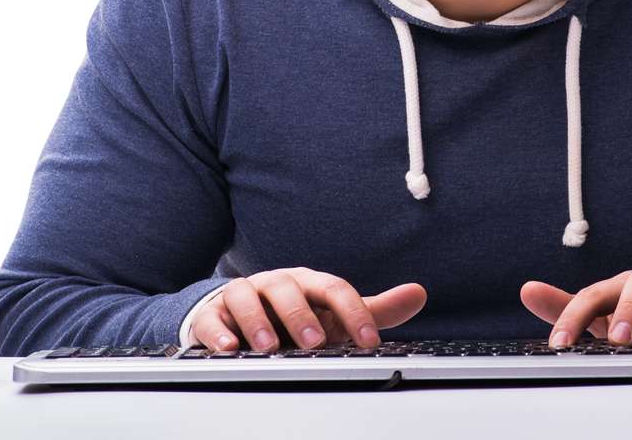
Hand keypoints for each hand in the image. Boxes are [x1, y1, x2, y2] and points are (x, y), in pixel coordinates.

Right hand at [190, 267, 426, 351]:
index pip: (333, 288)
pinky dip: (218, 332)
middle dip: (301, 314)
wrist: (239, 316)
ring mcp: (242, 295)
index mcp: (307, 282)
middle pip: (287, 288)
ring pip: (245, 296)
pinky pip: (212, 318)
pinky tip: (229, 348)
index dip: (353, 311)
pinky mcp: (213, 314)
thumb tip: (418, 293)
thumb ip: (371, 309)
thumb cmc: (292, 316)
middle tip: (315, 343)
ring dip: (258, 321)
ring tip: (270, 347)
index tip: (369, 340)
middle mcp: (275, 284)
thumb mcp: (331, 315)